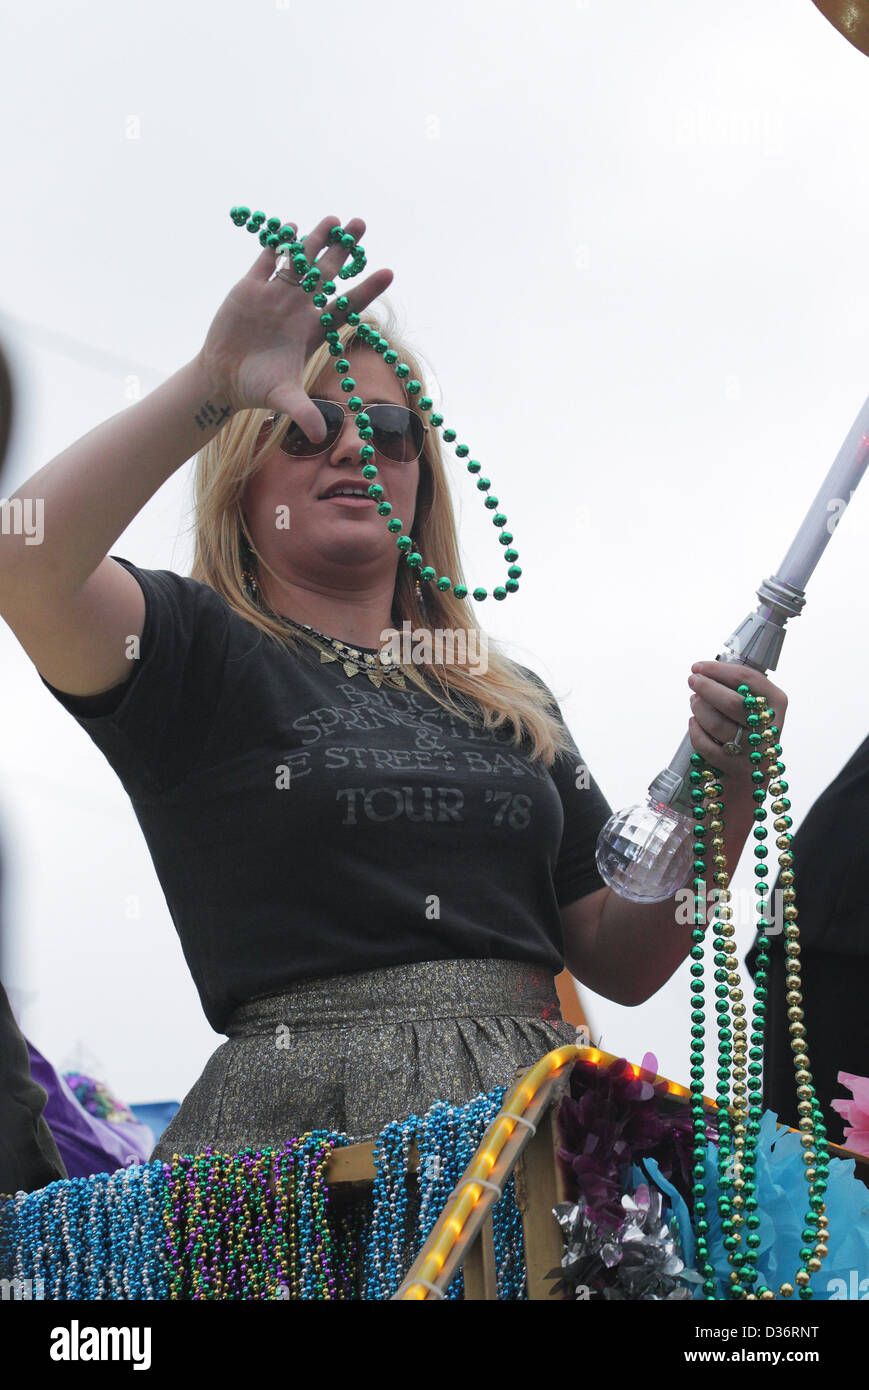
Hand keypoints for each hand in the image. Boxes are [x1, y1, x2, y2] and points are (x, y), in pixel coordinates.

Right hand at [197, 214, 393, 440]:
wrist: (223, 378)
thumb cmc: (257, 388)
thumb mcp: (282, 400)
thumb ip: (303, 413)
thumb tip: (321, 437)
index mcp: (313, 330)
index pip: (346, 306)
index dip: (367, 290)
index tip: (389, 272)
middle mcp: (299, 309)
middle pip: (328, 274)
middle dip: (344, 251)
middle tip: (361, 225)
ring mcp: (276, 296)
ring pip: (300, 262)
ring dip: (315, 240)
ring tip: (335, 220)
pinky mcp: (250, 288)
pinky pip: (267, 261)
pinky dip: (277, 245)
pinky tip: (290, 227)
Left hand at [686, 659, 787, 791]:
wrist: (751, 776)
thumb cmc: (747, 731)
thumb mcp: (754, 707)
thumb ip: (737, 688)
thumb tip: (705, 671)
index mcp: (776, 704)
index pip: (748, 679)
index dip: (718, 670)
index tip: (698, 666)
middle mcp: (769, 728)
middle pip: (732, 702)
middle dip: (706, 687)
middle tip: (692, 680)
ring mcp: (754, 751)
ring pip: (717, 724)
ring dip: (699, 709)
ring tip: (694, 701)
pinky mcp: (736, 769)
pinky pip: (707, 746)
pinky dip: (696, 732)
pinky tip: (694, 723)